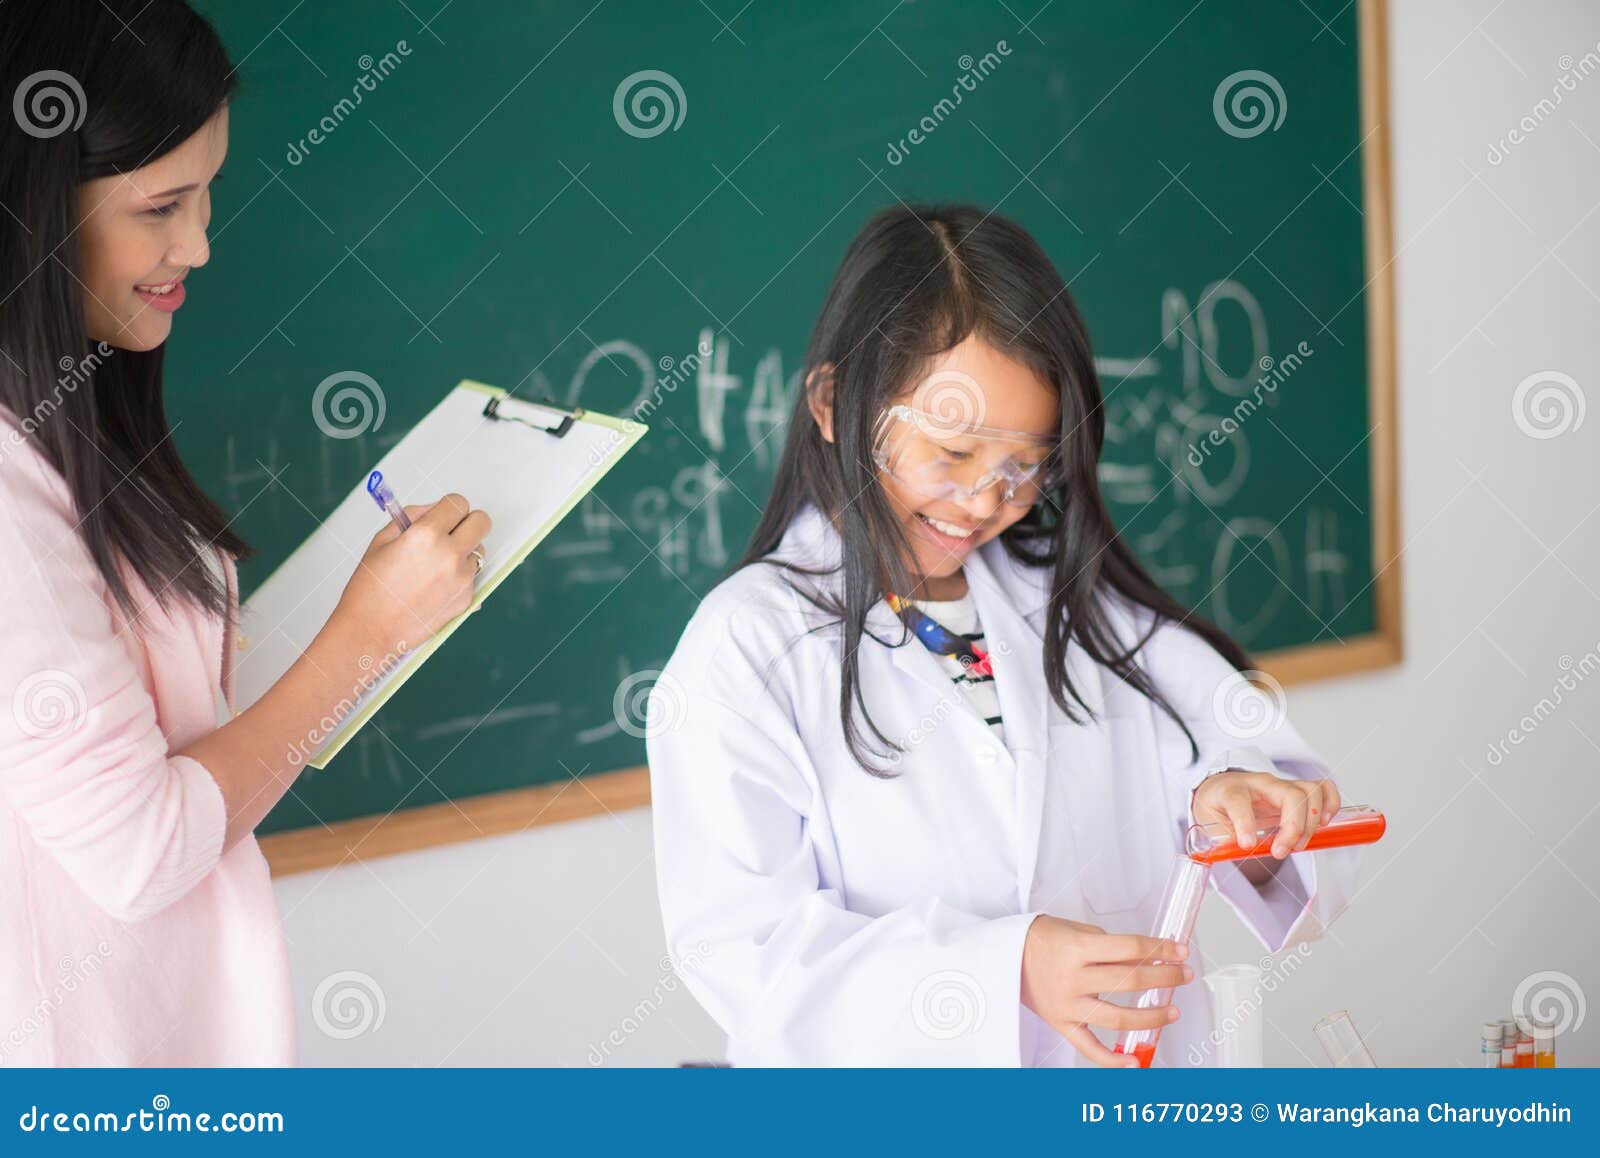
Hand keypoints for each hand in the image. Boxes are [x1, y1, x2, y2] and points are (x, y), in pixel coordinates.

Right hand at [330, 493, 491, 657]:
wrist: (370, 631)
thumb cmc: (370, 587)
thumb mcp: (382, 540)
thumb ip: (413, 515)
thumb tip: (435, 507)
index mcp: (427, 535)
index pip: (459, 503)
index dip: (449, 508)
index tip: (442, 516)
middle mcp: (450, 554)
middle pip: (482, 521)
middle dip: (467, 522)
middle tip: (450, 532)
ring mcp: (462, 578)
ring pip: (479, 551)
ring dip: (463, 551)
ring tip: (434, 566)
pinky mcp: (467, 599)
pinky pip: (472, 576)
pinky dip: (459, 576)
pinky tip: (434, 587)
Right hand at [1019, 915, 1191, 1066]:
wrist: (1003, 956)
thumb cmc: (1041, 939)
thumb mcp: (1076, 929)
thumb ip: (1108, 945)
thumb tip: (1146, 958)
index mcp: (1078, 948)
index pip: (1130, 948)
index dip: (1160, 948)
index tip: (1179, 949)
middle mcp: (1073, 978)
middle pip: (1131, 980)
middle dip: (1165, 977)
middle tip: (1184, 974)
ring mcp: (1068, 1005)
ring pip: (1118, 1019)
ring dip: (1152, 1016)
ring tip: (1172, 1011)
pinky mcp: (1062, 1024)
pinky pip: (1090, 1048)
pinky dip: (1113, 1060)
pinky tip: (1136, 1061)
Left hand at [1192, 770, 1342, 858]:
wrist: (1219, 788)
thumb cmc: (1216, 805)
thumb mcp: (1208, 823)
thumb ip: (1224, 839)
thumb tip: (1243, 854)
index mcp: (1231, 790)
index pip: (1239, 801)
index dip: (1245, 823)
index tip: (1247, 845)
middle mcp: (1259, 783)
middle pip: (1289, 795)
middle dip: (1293, 827)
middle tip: (1281, 852)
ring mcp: (1280, 785)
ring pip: (1309, 790)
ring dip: (1312, 820)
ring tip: (1300, 843)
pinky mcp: (1294, 791)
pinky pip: (1321, 788)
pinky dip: (1330, 803)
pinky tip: (1323, 823)